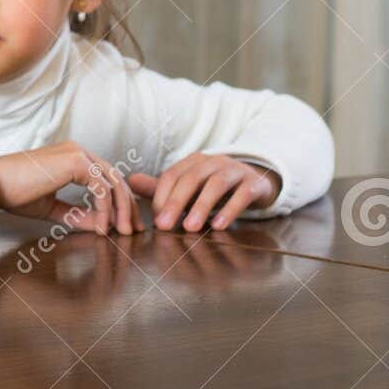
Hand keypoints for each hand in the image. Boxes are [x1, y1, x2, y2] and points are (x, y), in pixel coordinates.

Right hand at [0, 141, 139, 234]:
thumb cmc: (14, 192)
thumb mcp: (52, 208)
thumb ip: (77, 214)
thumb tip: (101, 225)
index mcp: (72, 158)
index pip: (106, 178)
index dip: (119, 202)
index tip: (123, 225)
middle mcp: (78, 151)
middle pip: (115, 179)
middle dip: (128, 206)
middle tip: (134, 230)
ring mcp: (77, 153)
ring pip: (113, 182)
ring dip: (120, 210)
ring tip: (121, 233)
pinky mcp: (75, 161)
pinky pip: (101, 188)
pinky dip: (105, 209)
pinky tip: (101, 227)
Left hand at [128, 154, 280, 231]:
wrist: (258, 180)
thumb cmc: (216, 186)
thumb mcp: (191, 186)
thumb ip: (162, 186)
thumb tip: (131, 181)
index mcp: (193, 161)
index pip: (171, 175)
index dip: (161, 196)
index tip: (155, 219)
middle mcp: (213, 162)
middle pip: (191, 179)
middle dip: (176, 203)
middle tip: (164, 226)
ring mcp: (234, 170)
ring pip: (216, 185)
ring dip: (201, 206)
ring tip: (190, 227)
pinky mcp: (254, 183)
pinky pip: (242, 195)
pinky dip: (230, 209)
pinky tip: (219, 225)